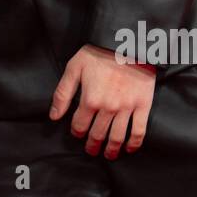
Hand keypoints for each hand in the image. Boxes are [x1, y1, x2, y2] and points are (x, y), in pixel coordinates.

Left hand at [49, 43, 156, 158]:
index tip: (77, 134)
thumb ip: (63, 93)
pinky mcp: (143, 106)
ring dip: (111, 150)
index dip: (77, 132)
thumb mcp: (74, 68)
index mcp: (90, 100)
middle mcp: (108, 108)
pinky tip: (129, 149)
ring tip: (108, 154)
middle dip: (92, 145)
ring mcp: (127, 109)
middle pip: (98, 135)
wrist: (128, 41)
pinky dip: (134, 144)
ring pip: (117, 137)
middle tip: (91, 149)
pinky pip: (139, 131)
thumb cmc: (99, 52)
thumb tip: (54, 116)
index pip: (80, 126)